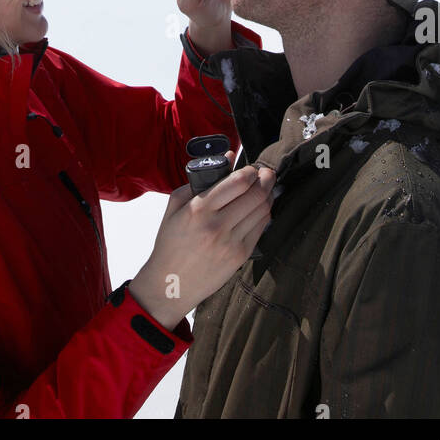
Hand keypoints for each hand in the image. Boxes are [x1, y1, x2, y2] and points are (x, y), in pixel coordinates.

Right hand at [129, 158, 275, 328]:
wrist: (171, 283)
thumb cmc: (171, 243)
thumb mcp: (175, 206)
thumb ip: (201, 178)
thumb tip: (230, 156)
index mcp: (199, 209)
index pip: (238, 182)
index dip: (251, 171)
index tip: (251, 168)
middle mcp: (217, 226)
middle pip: (256, 194)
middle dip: (266, 179)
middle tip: (266, 174)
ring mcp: (231, 243)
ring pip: (262, 210)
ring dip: (268, 195)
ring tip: (265, 189)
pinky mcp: (240, 256)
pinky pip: (261, 228)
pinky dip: (264, 214)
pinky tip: (259, 209)